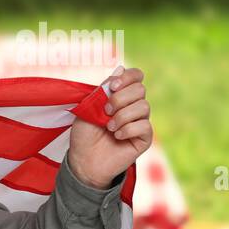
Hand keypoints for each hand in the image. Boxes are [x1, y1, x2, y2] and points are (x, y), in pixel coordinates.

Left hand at [68, 66, 152, 189]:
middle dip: (120, 99)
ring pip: (144, 107)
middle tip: (105, 112)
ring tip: (108, 127)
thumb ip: (103, 90)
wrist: (83, 160)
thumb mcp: (88, 108)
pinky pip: (145, 126)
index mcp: (121, 96)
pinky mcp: (144, 138)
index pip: (136, 76)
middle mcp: (133, 106)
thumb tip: (120, 67)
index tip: (112, 86)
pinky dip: (128, 129)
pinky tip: (117, 136)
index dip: (128, 77)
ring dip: (122, 116)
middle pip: (140, 89)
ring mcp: (140, 122)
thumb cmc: (84, 134)